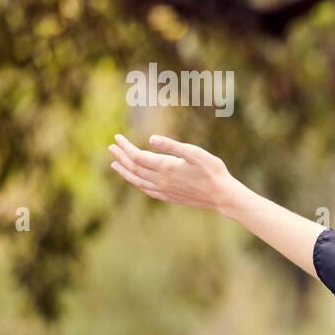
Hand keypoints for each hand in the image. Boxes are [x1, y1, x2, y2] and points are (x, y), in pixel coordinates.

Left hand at [108, 134, 238, 211]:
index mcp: (166, 167)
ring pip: (137, 181)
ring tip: (114, 164)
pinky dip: (137, 183)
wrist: (222, 195)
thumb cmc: (212, 171)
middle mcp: (161, 180)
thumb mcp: (195, 153)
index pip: (137, 156)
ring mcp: (164, 190)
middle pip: (134, 168)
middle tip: (112, 147)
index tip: (117, 138)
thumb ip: (172, 146)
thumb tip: (150, 139)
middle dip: (121, 157)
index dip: (126, 147)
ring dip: (124, 171)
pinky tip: (135, 180)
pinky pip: (147, 190)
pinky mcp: (169, 197)